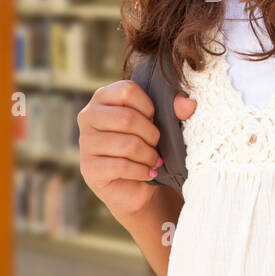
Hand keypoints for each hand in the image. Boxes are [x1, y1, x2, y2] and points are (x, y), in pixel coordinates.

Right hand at [77, 80, 196, 215]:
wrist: (135, 184)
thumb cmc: (146, 145)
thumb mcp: (161, 123)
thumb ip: (175, 109)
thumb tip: (188, 104)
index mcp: (103, 97)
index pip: (127, 90)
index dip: (148, 106)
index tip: (154, 120)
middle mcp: (88, 116)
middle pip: (126, 118)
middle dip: (151, 135)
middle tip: (157, 144)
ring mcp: (85, 143)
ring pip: (127, 144)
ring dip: (148, 155)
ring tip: (154, 160)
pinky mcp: (89, 168)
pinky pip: (121, 166)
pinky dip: (142, 171)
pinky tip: (148, 172)